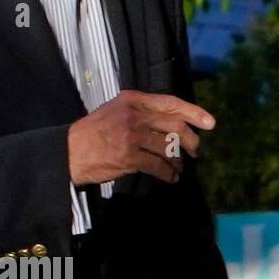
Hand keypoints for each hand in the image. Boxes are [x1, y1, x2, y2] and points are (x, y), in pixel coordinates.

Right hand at [67, 89, 213, 185]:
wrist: (68, 152)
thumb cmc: (91, 133)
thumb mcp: (113, 111)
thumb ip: (138, 112)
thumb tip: (170, 122)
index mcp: (131, 100)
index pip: (170, 102)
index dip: (193, 112)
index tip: (210, 123)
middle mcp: (133, 115)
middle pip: (175, 125)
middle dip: (191, 141)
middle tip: (195, 152)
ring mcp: (131, 136)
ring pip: (169, 148)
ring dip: (178, 161)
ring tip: (178, 167)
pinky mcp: (129, 157)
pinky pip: (159, 166)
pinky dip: (169, 174)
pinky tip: (170, 178)